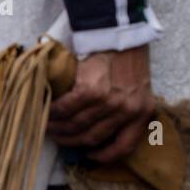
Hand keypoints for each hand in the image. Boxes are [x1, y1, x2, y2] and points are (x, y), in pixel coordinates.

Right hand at [46, 46, 155, 163]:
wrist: (120, 33)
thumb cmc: (128, 59)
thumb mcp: (139, 88)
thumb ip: (128, 107)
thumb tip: (102, 127)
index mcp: (143, 112)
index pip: (125, 146)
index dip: (105, 155)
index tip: (91, 156)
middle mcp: (128, 111)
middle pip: (93, 137)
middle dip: (72, 141)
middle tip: (59, 137)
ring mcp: (110, 102)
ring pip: (77, 125)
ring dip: (58, 128)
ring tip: (48, 125)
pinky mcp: (92, 90)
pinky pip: (66, 108)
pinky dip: (53, 112)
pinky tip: (46, 110)